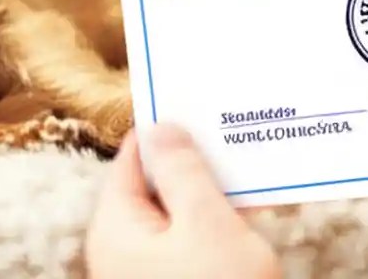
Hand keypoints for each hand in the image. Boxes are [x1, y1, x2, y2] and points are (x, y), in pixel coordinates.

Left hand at [85, 124, 282, 278]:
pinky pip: (190, 245)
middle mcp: (121, 249)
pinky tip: (250, 219)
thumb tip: (161, 126)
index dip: (171, 126)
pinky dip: (216, 228)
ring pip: (179, 216)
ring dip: (213, 196)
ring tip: (253, 175)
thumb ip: (183, 171)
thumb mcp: (207, 224)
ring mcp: (146, 273)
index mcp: (115, 226)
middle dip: (198, 163)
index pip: (134, 155)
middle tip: (239, 136)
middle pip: (157, 186)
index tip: (207, 105)